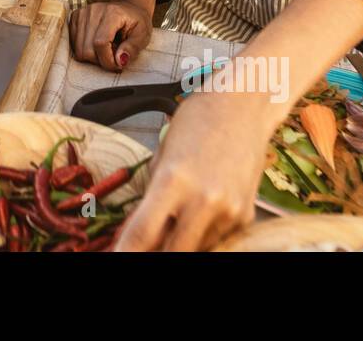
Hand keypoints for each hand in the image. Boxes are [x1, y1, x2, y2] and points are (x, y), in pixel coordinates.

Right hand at [69, 0, 152, 70]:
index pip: (100, 44)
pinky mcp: (75, 17)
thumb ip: (132, 48)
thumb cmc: (136, 22)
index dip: (108, 60)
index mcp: (112, 13)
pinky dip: (85, 49)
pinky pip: (73, 44)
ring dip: (93, 56)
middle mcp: (93, 11)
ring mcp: (82, 13)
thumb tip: (119, 61)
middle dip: (101, 59)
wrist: (128, 7)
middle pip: (87, 50)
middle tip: (114, 54)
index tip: (118, 64)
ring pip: (78, 50)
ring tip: (107, 48)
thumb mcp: (143, 35)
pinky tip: (97, 43)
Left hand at [113, 89, 268, 250]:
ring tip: (177, 216)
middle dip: (155, 252)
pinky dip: (204, 232)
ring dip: (181, 241)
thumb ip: (151, 195)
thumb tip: (136, 228)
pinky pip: (217, 239)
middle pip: (172, 253)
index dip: (125, 253)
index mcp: (173, 180)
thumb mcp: (162, 154)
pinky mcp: (245, 216)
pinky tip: (201, 210)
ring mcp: (228, 211)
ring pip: (196, 249)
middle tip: (146, 244)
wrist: (244, 106)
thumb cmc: (198, 121)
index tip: (116, 256)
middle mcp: (203, 200)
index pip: (141, 234)